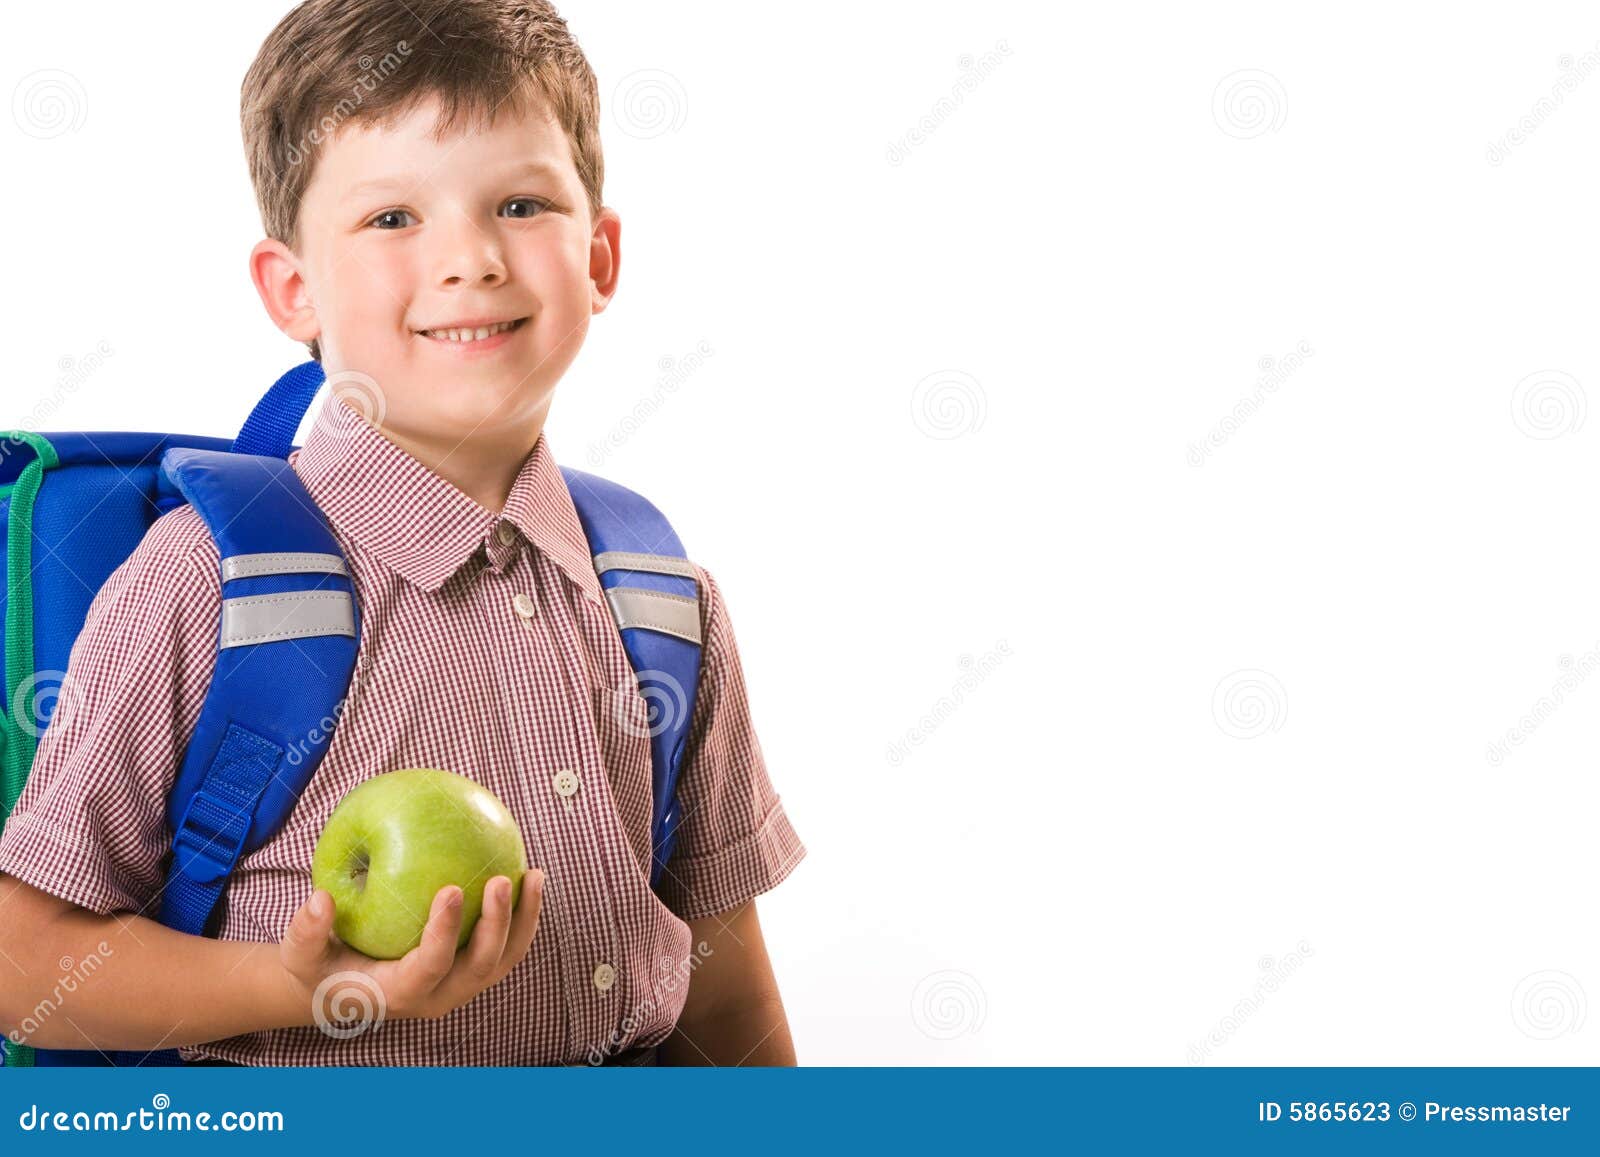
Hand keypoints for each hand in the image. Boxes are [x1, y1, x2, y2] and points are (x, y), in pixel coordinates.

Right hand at [277, 868, 544, 1022]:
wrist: (340, 988)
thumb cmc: (320, 967)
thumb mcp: (301, 954)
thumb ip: (306, 931)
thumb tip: (319, 900)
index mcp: (400, 992)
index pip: (430, 966)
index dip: (445, 933)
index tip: (452, 888)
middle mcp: (438, 995)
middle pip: (480, 966)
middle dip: (496, 925)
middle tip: (500, 880)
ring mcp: (460, 985)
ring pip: (504, 959)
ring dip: (524, 919)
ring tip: (533, 874)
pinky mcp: (471, 970)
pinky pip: (505, 946)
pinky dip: (522, 916)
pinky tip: (527, 875)